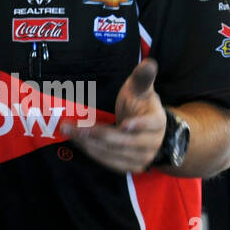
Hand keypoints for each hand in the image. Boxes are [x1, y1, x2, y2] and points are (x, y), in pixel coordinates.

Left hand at [59, 58, 166, 173]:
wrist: (146, 128)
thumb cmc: (140, 103)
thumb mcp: (140, 89)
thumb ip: (143, 77)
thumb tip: (149, 62)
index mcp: (158, 121)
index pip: (151, 124)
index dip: (139, 125)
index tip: (125, 124)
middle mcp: (153, 142)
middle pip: (125, 141)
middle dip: (99, 134)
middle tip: (76, 127)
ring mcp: (143, 157)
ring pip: (115, 153)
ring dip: (90, 144)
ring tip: (71, 132)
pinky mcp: (132, 166)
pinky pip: (112, 163)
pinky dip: (94, 153)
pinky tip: (78, 142)